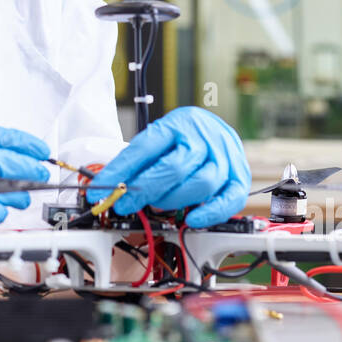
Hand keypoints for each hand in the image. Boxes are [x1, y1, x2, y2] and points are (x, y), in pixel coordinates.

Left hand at [98, 106, 249, 227]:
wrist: (213, 129)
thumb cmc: (182, 138)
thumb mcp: (157, 140)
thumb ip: (138, 161)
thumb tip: (107, 186)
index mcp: (178, 123)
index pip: (145, 147)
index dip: (121, 171)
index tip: (101, 190)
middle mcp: (205, 136)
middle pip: (175, 168)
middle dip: (145, 191)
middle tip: (127, 203)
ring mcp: (225, 155)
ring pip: (202, 183)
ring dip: (174, 201)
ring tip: (158, 205)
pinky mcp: (239, 175)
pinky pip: (232, 198)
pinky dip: (212, 213)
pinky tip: (193, 219)